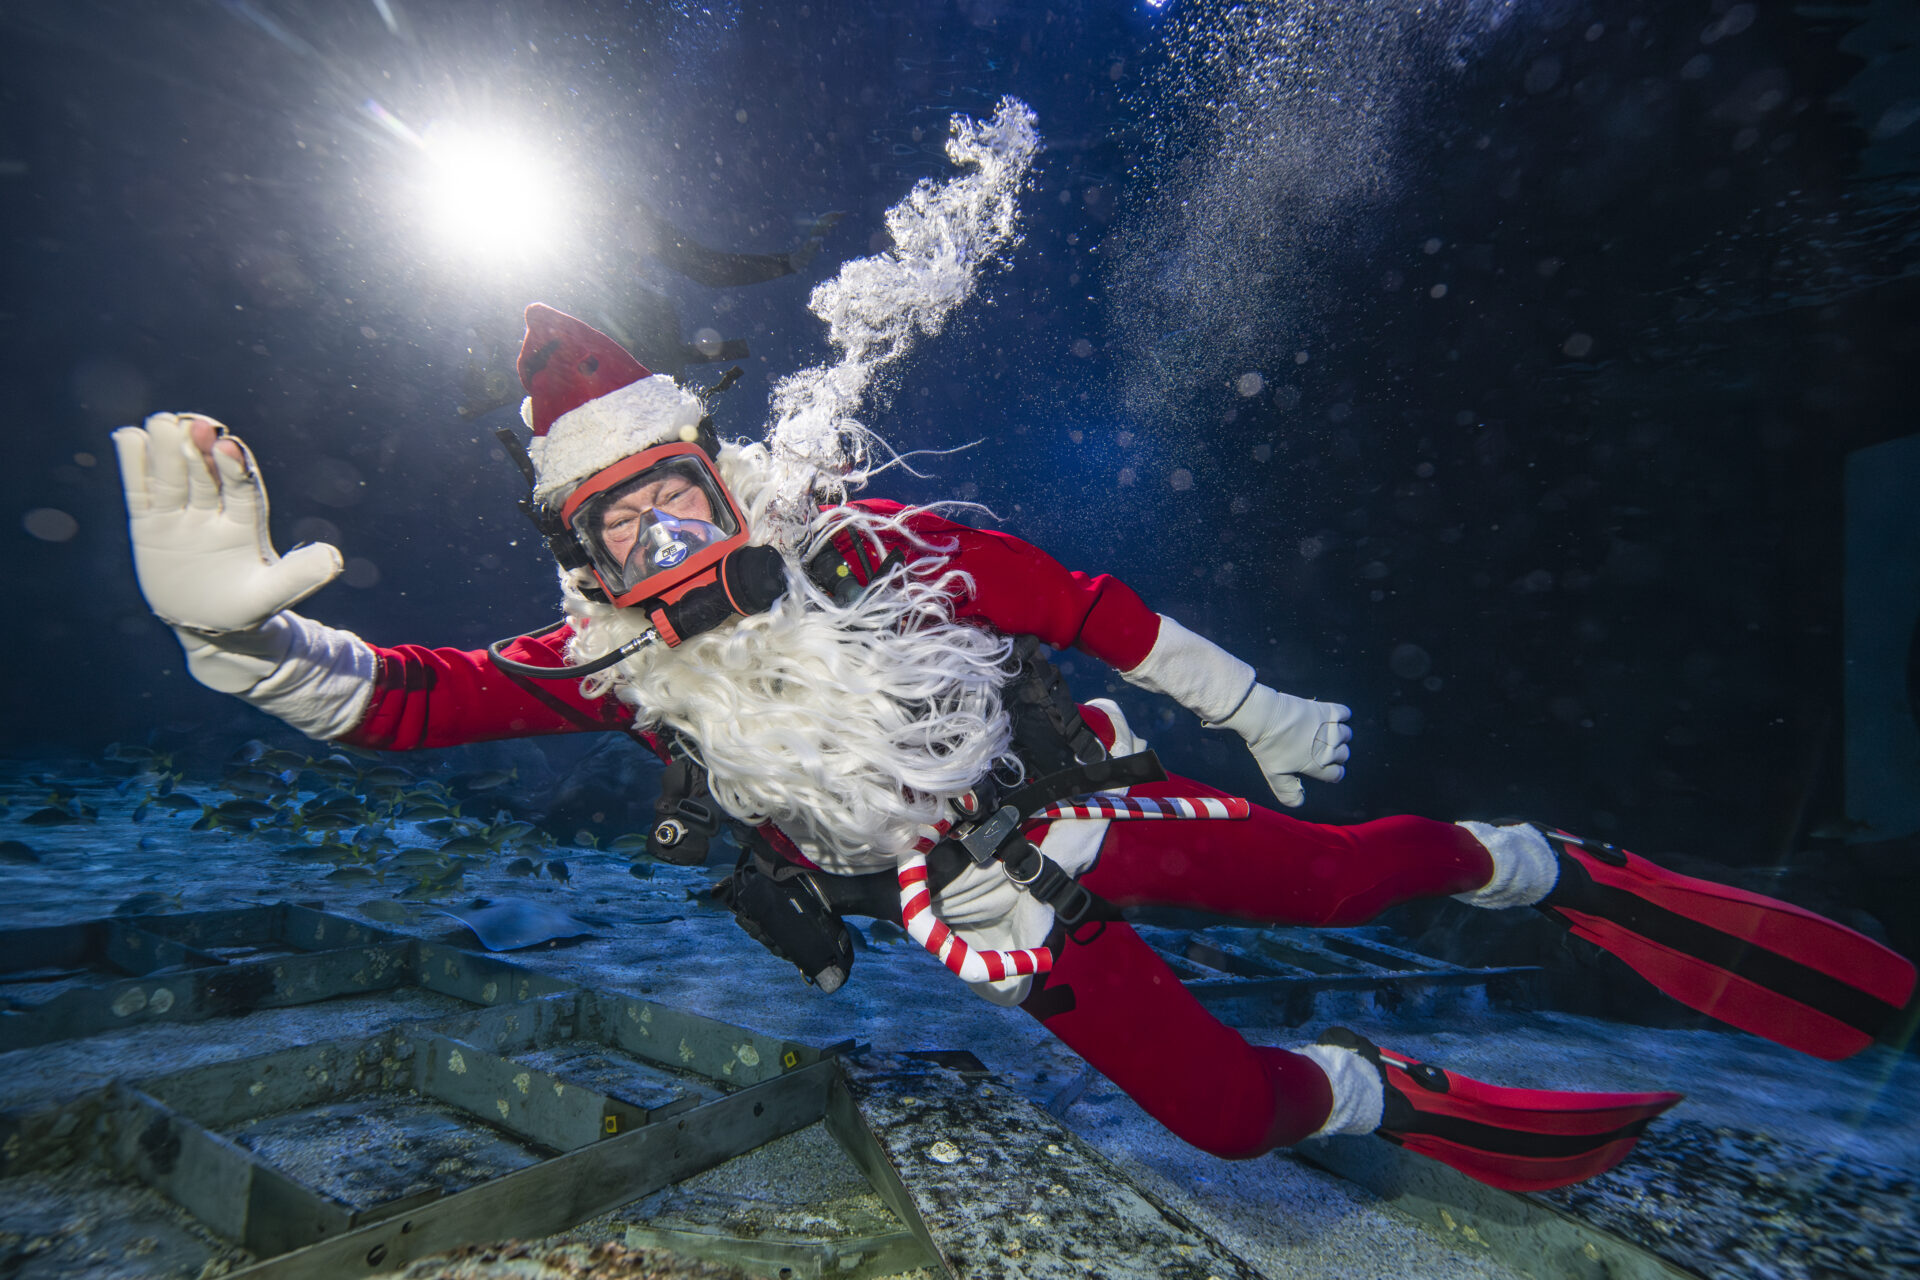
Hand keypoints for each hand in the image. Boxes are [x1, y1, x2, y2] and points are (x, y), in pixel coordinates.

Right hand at [112, 412, 340, 634]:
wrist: (209, 624)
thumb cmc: (247, 607)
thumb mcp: (273, 594)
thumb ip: (299, 576)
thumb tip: (333, 558)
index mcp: (245, 522)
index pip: (241, 489)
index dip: (235, 468)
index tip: (230, 446)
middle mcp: (213, 511)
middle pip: (205, 475)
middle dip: (199, 450)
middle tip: (193, 423)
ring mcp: (180, 515)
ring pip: (172, 478)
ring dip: (165, 450)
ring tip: (160, 422)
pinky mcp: (150, 524)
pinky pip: (141, 492)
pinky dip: (134, 465)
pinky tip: (128, 436)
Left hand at [1219, 684, 1352, 807]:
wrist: (1265, 716)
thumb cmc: (1268, 745)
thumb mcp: (1274, 774)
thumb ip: (1288, 791)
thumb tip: (1299, 803)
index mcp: (1316, 766)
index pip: (1336, 774)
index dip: (1333, 773)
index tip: (1329, 769)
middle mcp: (1328, 749)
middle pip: (1343, 755)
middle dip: (1335, 755)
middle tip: (1322, 750)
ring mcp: (1329, 729)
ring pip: (1346, 735)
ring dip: (1338, 736)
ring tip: (1325, 734)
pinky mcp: (1327, 710)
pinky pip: (1345, 713)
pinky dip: (1342, 715)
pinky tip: (1330, 718)